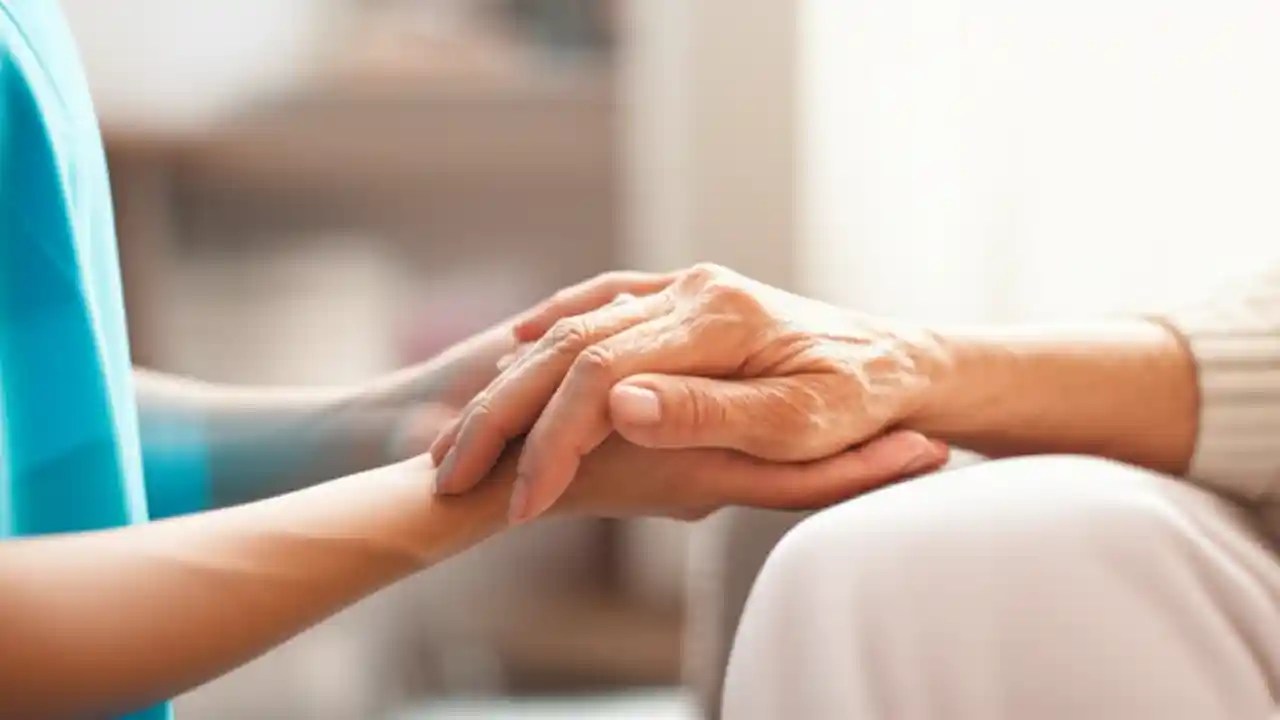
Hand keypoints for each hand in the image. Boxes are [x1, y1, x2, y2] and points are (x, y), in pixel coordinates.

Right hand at [431, 263, 946, 521]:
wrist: (907, 361)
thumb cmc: (863, 401)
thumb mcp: (798, 421)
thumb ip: (707, 411)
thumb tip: (618, 399)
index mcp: (717, 319)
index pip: (603, 373)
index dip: (553, 438)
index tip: (521, 501)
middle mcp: (694, 291)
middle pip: (570, 345)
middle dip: (503, 414)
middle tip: (450, 475)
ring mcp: (687, 287)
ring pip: (576, 323)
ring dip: (514, 379)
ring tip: (461, 435)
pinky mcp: (686, 294)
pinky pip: (602, 301)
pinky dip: (555, 327)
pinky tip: (523, 344)